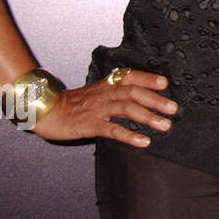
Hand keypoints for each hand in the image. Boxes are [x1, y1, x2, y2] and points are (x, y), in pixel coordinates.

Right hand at [30, 69, 175, 146]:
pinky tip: (143, 141)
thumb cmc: (72, 104)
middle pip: (133, 92)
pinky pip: (112, 130)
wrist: (45, 112)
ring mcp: (97, 109)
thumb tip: (139, 97)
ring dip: (148, 117)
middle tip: (173, 109)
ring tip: (164, 125)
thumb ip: (114, 92)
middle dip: (155, 100)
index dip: (147, 78)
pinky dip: (129, 135)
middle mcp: (104, 94)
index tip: (165, 83)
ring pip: (126, 109)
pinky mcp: (89, 125)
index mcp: (106, 85)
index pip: (129, 76)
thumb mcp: (95, 93)